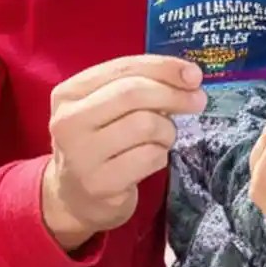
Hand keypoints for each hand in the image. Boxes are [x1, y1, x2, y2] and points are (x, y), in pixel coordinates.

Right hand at [43, 55, 205, 250]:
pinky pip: (150, 156)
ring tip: (163, 138)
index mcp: (69, 93)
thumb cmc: (100, 142)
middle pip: (134, 93)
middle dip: (174, 95)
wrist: (76, 198)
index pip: (123, 68)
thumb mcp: (108, 107)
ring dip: (167, 130)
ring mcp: (81, 155)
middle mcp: (67, 121)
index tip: (194, 74)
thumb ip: (140, 85)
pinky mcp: (99, 184)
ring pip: (146, 125)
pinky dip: (161, 154)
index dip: (164, 68)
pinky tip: (151, 158)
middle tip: (198, 101)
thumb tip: (190, 77)